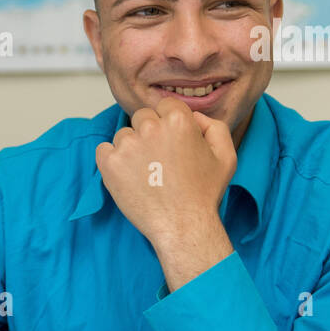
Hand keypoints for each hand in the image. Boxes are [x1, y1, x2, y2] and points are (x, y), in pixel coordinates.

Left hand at [94, 98, 236, 247]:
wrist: (183, 225)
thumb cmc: (204, 193)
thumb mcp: (225, 155)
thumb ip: (213, 127)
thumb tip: (194, 116)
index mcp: (178, 119)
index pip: (165, 105)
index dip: (169, 123)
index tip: (171, 142)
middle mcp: (151, 127)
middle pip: (142, 117)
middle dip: (149, 133)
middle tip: (159, 160)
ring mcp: (128, 144)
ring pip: (124, 135)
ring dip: (132, 148)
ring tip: (146, 173)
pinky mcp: (110, 162)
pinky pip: (104, 150)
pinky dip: (112, 160)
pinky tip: (128, 176)